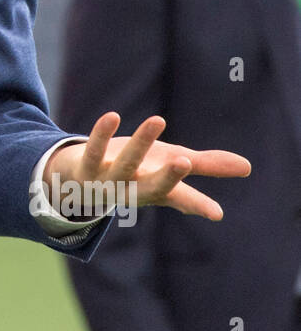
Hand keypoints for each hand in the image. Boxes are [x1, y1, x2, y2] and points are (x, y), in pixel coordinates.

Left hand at [43, 113, 249, 220]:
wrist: (83, 180)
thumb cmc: (136, 172)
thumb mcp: (170, 165)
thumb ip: (206, 165)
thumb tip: (247, 167)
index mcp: (156, 191)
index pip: (181, 199)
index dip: (198, 205)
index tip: (216, 213)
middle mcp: (133, 189)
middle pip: (152, 186)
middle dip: (168, 177)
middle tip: (185, 162)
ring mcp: (108, 180)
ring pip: (126, 163)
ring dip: (140, 143)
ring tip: (158, 120)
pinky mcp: (86, 166)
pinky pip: (93, 150)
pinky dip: (101, 134)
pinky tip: (112, 116)